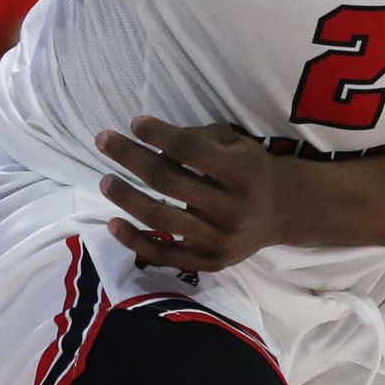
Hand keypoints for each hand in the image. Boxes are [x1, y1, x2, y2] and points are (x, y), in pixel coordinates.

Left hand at [95, 116, 291, 271]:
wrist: (282, 211)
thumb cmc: (251, 168)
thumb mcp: (236, 144)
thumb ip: (199, 140)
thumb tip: (149, 138)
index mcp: (241, 171)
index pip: (190, 151)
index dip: (158, 135)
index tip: (134, 123)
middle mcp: (231, 207)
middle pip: (169, 182)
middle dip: (131, 158)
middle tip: (103, 140)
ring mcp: (219, 239)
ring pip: (161, 219)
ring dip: (126, 198)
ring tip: (104, 181)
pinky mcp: (209, 262)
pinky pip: (165, 255)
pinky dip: (135, 241)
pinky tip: (113, 223)